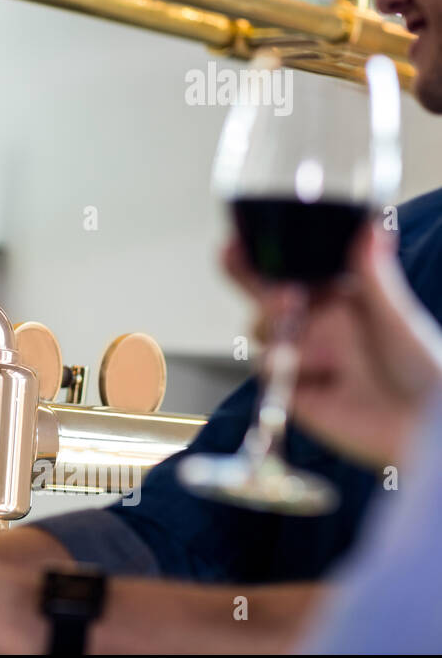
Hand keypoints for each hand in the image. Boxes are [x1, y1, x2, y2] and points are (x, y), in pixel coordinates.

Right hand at [224, 224, 441, 466]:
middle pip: (262, 295)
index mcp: (337, 299)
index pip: (291, 269)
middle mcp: (314, 325)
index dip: (259, 254)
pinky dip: (285, 368)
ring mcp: (300, 358)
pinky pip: (265, 371)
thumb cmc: (421, 371)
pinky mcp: (289, 392)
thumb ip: (374, 274)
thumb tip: (374, 225)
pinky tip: (321, 376)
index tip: (236, 241)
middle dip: (247, 279)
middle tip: (246, 268)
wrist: (418, 431)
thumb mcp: (396, 316)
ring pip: (260, 330)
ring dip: (274, 326)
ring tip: (308, 335)